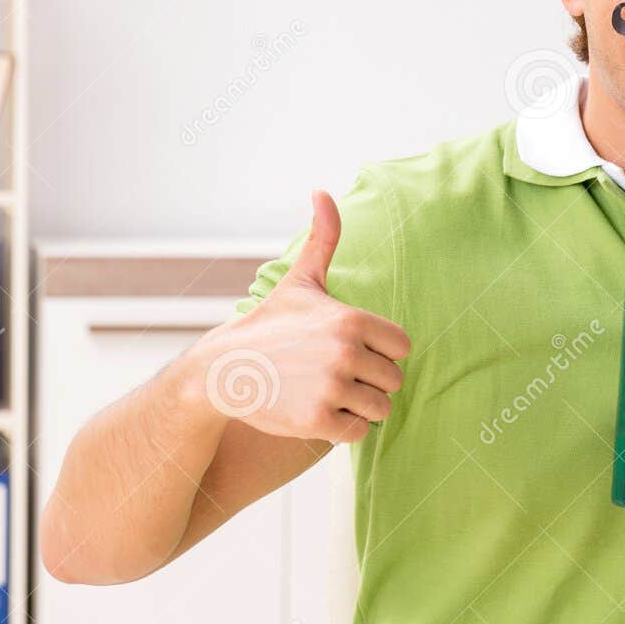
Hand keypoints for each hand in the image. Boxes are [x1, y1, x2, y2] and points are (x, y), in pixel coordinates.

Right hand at [192, 190, 410, 443]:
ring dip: (358, 408)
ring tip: (327, 394)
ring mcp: (332, 388)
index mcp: (352, 319)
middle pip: (393, 381)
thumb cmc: (269, 325)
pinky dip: (343, 428)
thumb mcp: (301, 282)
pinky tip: (318, 413)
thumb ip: (323, 239)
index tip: (351, 352)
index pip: (402, 348)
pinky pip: (357, 433)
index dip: (379, 353)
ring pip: (379, 410)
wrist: (223, 370)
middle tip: (335, 377)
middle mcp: (346, 352)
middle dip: (369, 383)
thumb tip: (322, 190)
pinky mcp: (317, 421)